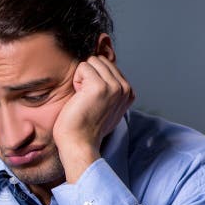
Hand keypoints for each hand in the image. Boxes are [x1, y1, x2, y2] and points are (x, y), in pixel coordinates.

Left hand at [53, 55, 134, 182]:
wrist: (79, 144)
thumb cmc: (85, 127)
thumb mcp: (106, 106)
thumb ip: (110, 89)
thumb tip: (101, 68)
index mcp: (128, 92)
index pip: (108, 65)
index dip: (94, 79)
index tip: (93, 101)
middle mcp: (125, 88)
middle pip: (100, 60)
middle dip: (88, 76)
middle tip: (85, 99)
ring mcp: (114, 86)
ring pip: (92, 61)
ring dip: (82, 78)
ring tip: (83, 98)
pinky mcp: (100, 86)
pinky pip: (82, 66)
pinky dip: (76, 80)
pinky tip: (78, 98)